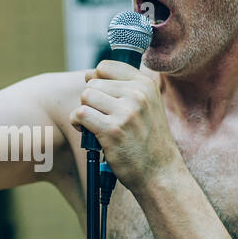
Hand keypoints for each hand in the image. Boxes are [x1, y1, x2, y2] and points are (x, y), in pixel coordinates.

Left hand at [69, 60, 182, 188]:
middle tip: (102, 118)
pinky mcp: (112, 130)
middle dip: (91, 100)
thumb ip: (122, 87)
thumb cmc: (147, 140)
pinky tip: (87, 132)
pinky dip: (78, 123)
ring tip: (95, 125)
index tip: (102, 98)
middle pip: (92, 83)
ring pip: (85, 97)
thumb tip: (88, 74)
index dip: (97, 80)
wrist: (160, 172)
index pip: (106, 66)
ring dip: (84, 112)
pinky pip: (80, 114)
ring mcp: (126, 112)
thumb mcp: (147, 106)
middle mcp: (137, 94)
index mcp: (146, 84)